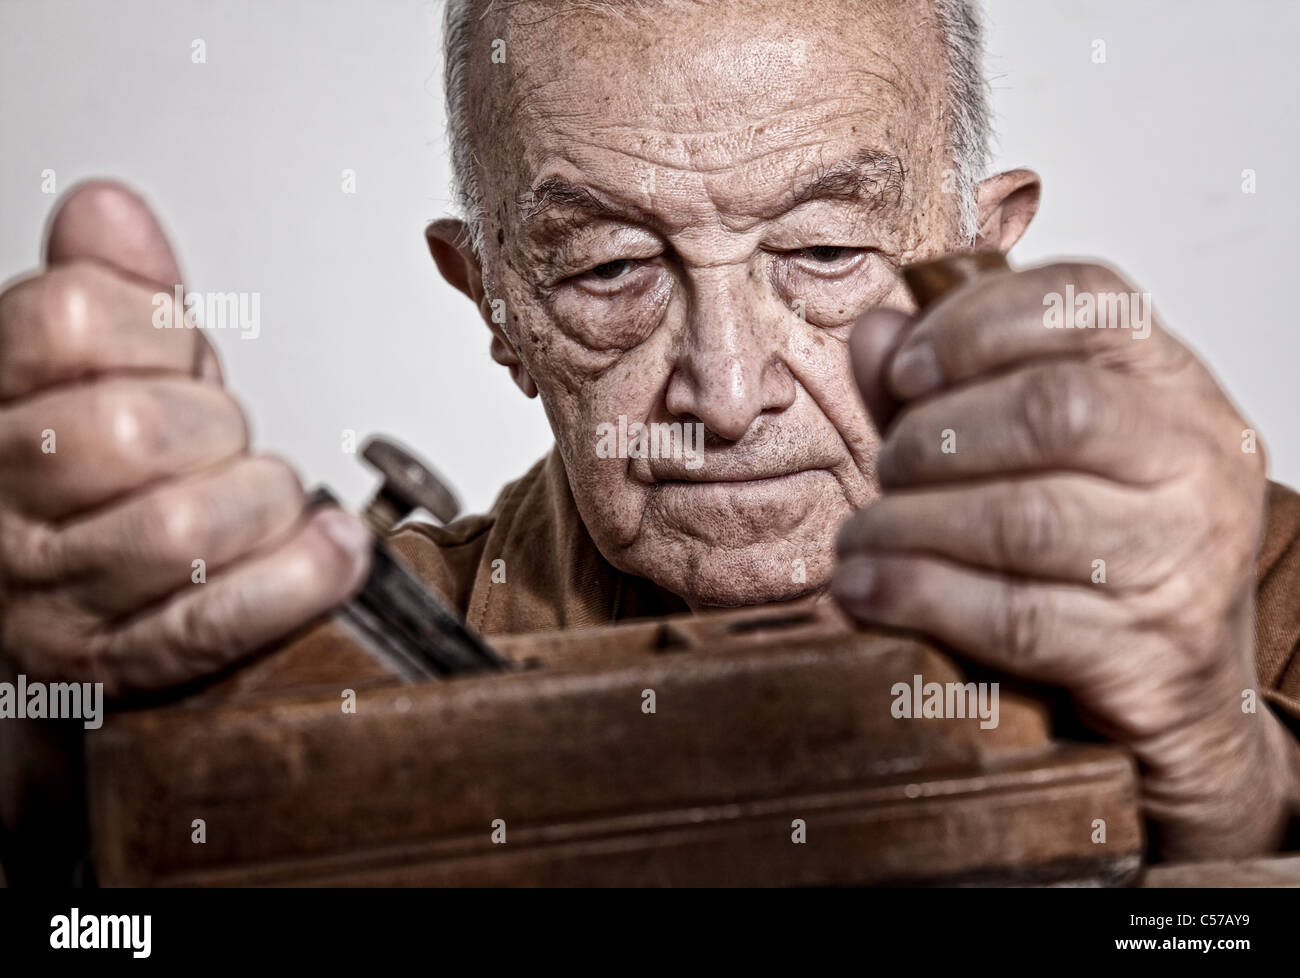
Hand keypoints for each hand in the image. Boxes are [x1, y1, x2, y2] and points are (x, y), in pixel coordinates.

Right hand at [0, 181, 370, 697]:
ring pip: (182, 530)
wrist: (74, 604)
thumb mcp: (107, 364)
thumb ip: (112, 288)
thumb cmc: (104, 476)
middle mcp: (2, 498)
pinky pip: (216, 623)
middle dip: (214, 424)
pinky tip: (334, 547)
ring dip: (260, 504)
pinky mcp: (111, 667)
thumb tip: (109, 210)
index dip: (155, 327)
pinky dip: (299, 577)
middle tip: (219, 439)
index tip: (175, 352)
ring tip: (262, 501)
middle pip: (129, 429)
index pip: (65, 320)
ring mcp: (50, 593)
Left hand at [833, 259, 1294, 857]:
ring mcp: (1184, 557)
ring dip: (908, 524)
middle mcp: (1195, 457)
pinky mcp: (1150, 650)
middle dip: (934, 436)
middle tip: (886, 468)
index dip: (976, 324)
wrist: (1179, 689)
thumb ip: (945, 388)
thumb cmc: (1092, 550)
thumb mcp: (1023, 451)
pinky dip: (919, 596)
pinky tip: (866, 590)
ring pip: (1025, 518)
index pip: (1087, 301)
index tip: (905, 371)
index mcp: (1170, 382)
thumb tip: (874, 334)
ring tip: (859, 540)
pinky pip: (1016, 615)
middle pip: (1051, 410)